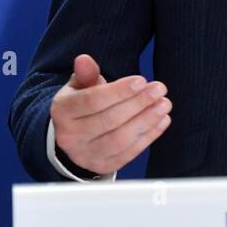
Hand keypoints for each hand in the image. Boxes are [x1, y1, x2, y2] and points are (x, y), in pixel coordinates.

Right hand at [50, 54, 172, 176]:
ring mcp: (86, 156)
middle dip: (138, 103)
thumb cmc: (82, 105)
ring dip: (147, 121)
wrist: (74, 136)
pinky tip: (162, 120)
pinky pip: (129, 153)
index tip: (141, 80)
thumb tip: (84, 59)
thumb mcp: (79, 87)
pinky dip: (149, 136)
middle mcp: (70, 137)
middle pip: (108, 120)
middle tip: (159, 89)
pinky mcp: (103, 167)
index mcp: (62, 112)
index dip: (119, 91)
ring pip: (120, 140)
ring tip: (164, 104)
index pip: (92, 101)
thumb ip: (85, 74)